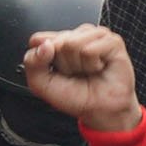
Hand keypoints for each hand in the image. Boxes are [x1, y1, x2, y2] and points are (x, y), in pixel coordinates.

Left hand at [20, 24, 139, 132]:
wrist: (100, 110)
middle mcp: (77, 36)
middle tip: (76, 74)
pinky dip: (92, 65)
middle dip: (64, 64)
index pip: (39, 39)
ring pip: (73, 44)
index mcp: (58, 42)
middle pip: (56, 42)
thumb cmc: (75, 96)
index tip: (56, 71)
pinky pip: (90, 50)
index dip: (43, 59)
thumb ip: (32, 62)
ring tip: (88, 71)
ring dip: (79, 65)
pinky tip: (99, 68)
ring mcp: (95, 36)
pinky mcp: (113, 41)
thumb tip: (46, 44)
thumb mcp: (41, 84)